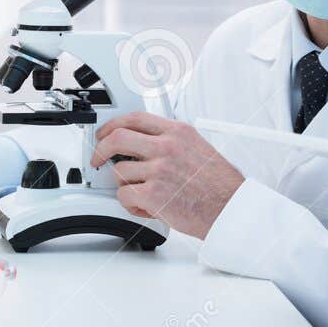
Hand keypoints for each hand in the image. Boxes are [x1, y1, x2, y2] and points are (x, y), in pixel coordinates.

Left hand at [91, 113, 243, 238]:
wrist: (229, 207)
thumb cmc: (218, 183)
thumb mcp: (197, 147)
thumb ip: (169, 141)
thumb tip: (141, 142)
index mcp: (178, 132)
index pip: (135, 118)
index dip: (113, 126)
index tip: (104, 134)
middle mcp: (167, 147)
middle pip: (117, 138)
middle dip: (100, 150)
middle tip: (98, 159)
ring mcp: (159, 170)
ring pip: (119, 173)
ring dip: (125, 185)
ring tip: (142, 193)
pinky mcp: (153, 194)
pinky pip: (124, 196)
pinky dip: (131, 205)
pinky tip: (146, 206)